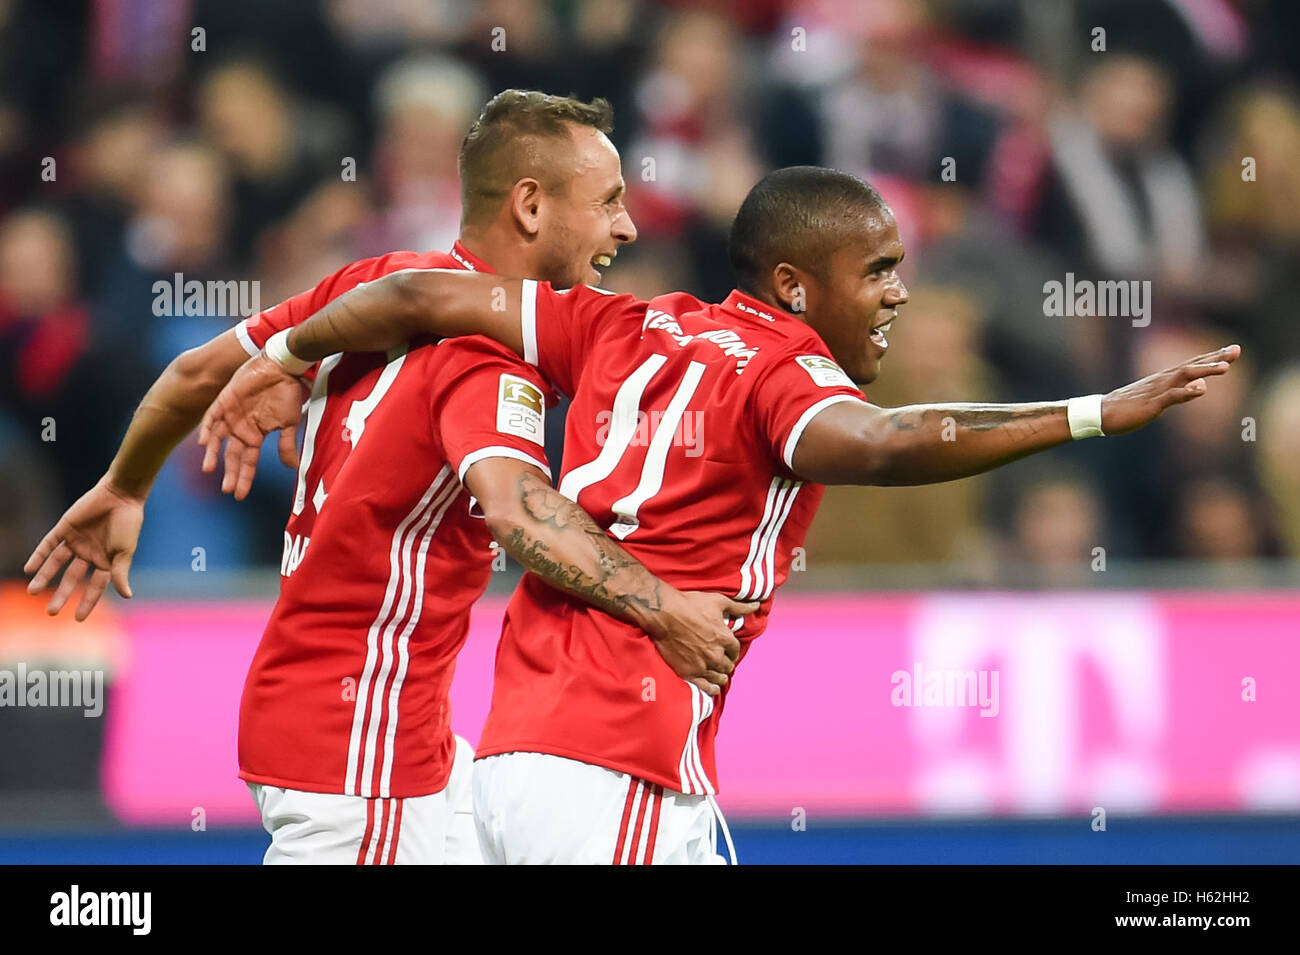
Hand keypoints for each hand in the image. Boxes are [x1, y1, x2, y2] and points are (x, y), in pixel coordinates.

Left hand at [23, 478, 143, 620]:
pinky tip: (29, 568)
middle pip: (72, 578)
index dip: (87, 602)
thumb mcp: (125, 551)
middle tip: (51, 612)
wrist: (121, 495)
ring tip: (32, 591)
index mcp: (106, 561)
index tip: (78, 619)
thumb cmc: (128, 524)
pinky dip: (38, 556)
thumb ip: (121, 573)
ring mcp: (76, 541)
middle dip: (61, 594)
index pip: (95, 586)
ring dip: (44, 577)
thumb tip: (127, 596)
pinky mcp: (65, 528)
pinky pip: (48, 545)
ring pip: (56, 563)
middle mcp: (89, 553)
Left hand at [198, 354, 305, 499]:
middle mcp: (241, 429)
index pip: (248, 462)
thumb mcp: (289, 423)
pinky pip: (211, 418)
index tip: (240, 495)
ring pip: (217, 440)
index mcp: (256, 436)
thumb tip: (293, 467)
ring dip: (213, 455)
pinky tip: (205, 443)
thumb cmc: (287, 394)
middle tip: (227, 489)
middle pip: (232, 455)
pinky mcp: (224, 401)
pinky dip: (208, 430)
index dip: (244, 478)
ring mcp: (231, 416)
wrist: (280, 367)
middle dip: (230, 473)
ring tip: (208, 469)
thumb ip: (287, 444)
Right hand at [647, 590, 757, 697]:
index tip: (728, 650)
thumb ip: (739, 607)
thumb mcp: (718, 601)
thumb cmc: (690, 604)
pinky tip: (713, 688)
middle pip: (728, 665)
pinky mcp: (689, 673)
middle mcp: (716, 654)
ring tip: (718, 674)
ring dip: (720, 675)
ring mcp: (702, 665)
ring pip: (719, 677)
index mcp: (725, 638)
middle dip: (726, 662)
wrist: (664, 614)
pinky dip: (711, 688)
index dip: (732, 650)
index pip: (735, 650)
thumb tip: (757, 605)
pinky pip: (705, 687)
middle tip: (721, 661)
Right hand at [1101, 344, 1239, 435]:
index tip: (1231, 350)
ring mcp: (1156, 391)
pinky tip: (1200, 389)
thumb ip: (1178, 394)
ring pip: (1184, 377)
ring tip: (1225, 367)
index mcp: (1163, 380)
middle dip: (1215, 358)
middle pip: (1192, 365)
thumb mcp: (1156, 400)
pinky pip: (1170, 397)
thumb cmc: (1125, 408)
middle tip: (1236, 350)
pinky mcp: (1150, 405)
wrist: (1099, 414)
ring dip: (1205, 370)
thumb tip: (1199, 388)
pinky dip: (1186, 392)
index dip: (1212, 357)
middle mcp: (1162, 380)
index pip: (1192, 364)